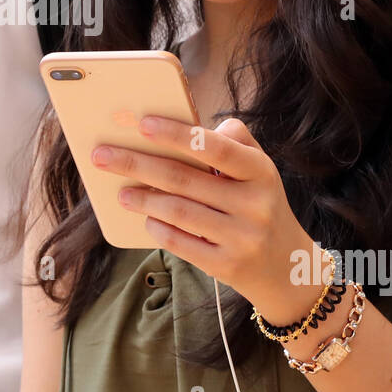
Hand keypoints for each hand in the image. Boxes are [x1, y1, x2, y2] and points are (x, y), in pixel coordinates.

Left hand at [91, 115, 316, 312]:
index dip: (177, 134)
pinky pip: (182, 243)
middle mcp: (255, 204)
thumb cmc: (261, 206)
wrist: (288, 267)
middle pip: (185, 179)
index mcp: (261, 172)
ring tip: (121, 192)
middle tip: (103, 155)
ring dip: (142, 198)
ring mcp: (242, 238)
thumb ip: (234, 142)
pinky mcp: (227, 265)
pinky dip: (159, 228)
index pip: (215, 148)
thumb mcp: (260, 171)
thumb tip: (190, 126)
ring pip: (179, 211)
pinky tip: (146, 218)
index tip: (142, 124)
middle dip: (138, 164)